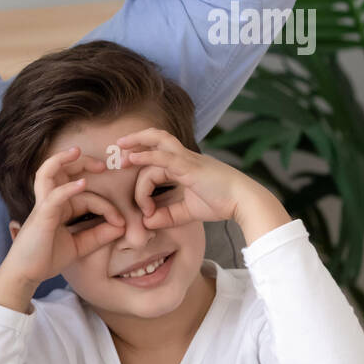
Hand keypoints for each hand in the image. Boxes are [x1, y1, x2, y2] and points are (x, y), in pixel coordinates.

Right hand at [0, 147, 123, 310]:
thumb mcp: (79, 246)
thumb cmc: (46, 257)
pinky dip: (67, 188)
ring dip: (60, 160)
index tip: (121, 223)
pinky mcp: (41, 216)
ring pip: (47, 174)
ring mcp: (44, 207)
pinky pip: (54, 197)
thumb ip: (98, 235)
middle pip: (61, 172)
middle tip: (102, 165)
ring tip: (76, 152)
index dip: (107, 207)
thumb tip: (122, 227)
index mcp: (59, 207)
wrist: (26, 274)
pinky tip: (82, 184)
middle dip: (81, 163)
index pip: (86, 197)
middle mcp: (50, 202)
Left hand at [117, 128, 247, 227]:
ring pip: (159, 143)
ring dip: (138, 142)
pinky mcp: (190, 166)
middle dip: (135, 142)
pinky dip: (146, 156)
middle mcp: (185, 158)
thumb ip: (167, 216)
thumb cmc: (221, 204)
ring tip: (121, 148)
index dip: (143, 190)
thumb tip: (146, 222)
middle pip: (157, 141)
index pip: (155, 168)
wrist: (245, 202)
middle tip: (118, 151)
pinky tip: (132, 158)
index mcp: (184, 166)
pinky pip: (164, 158)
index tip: (146, 212)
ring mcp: (188, 160)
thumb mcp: (187, 212)